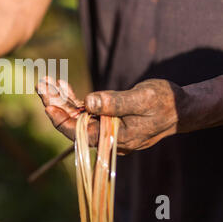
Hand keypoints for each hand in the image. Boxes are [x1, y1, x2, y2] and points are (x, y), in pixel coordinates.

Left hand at [36, 77, 186, 154]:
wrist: (181, 108)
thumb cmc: (165, 103)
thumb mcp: (143, 99)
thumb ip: (116, 102)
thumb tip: (89, 101)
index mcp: (114, 138)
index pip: (78, 132)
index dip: (60, 118)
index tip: (46, 102)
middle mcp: (106, 138)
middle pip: (73, 123)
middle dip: (55, 104)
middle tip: (41, 85)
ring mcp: (105, 129)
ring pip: (76, 116)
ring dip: (61, 100)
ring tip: (46, 82)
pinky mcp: (107, 120)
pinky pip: (85, 112)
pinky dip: (73, 99)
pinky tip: (63, 86)